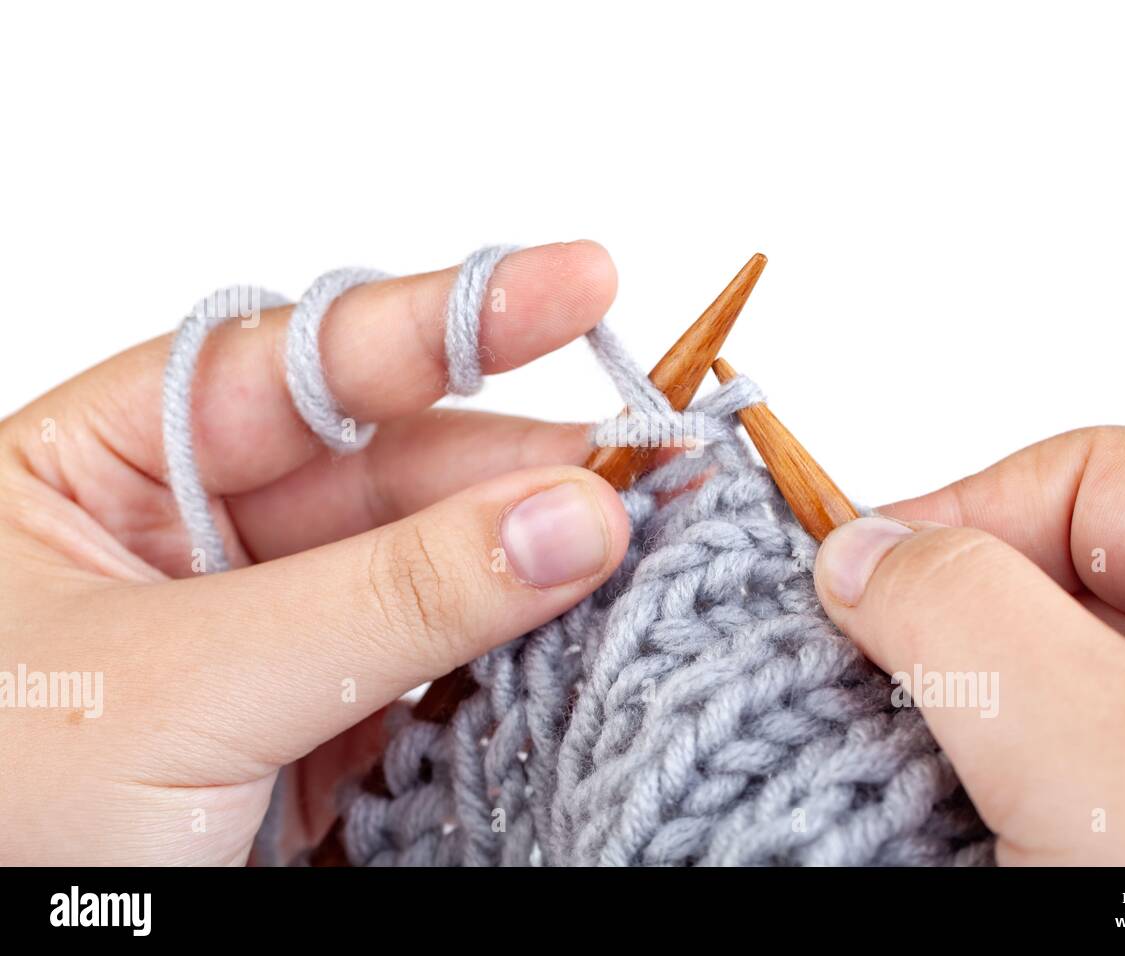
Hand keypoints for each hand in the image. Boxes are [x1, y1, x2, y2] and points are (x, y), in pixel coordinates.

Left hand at [0, 242, 630, 863]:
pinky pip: (437, 662)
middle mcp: (189, 534)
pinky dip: (516, 652)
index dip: (450, 318)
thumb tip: (566, 520)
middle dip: (522, 462)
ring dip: (536, 558)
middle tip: (651, 462)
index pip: (298, 362)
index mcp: (101, 469)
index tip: (581, 285)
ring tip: (646, 540)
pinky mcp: (318, 722)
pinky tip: (585, 627)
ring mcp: (264, 630)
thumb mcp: (185, 684)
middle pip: (391, 465)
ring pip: (430, 565)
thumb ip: (386, 597)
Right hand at [814, 426, 1124, 864]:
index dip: (959, 513)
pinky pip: (1064, 776)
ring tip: (908, 780)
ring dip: (962, 725)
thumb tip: (861, 553)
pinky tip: (954, 827)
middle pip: (1060, 585)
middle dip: (949, 633)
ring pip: (1053, 691)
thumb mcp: (1095, 745)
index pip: (1092, 479)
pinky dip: (992, 792)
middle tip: (868, 695)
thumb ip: (963, 617)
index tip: (858, 580)